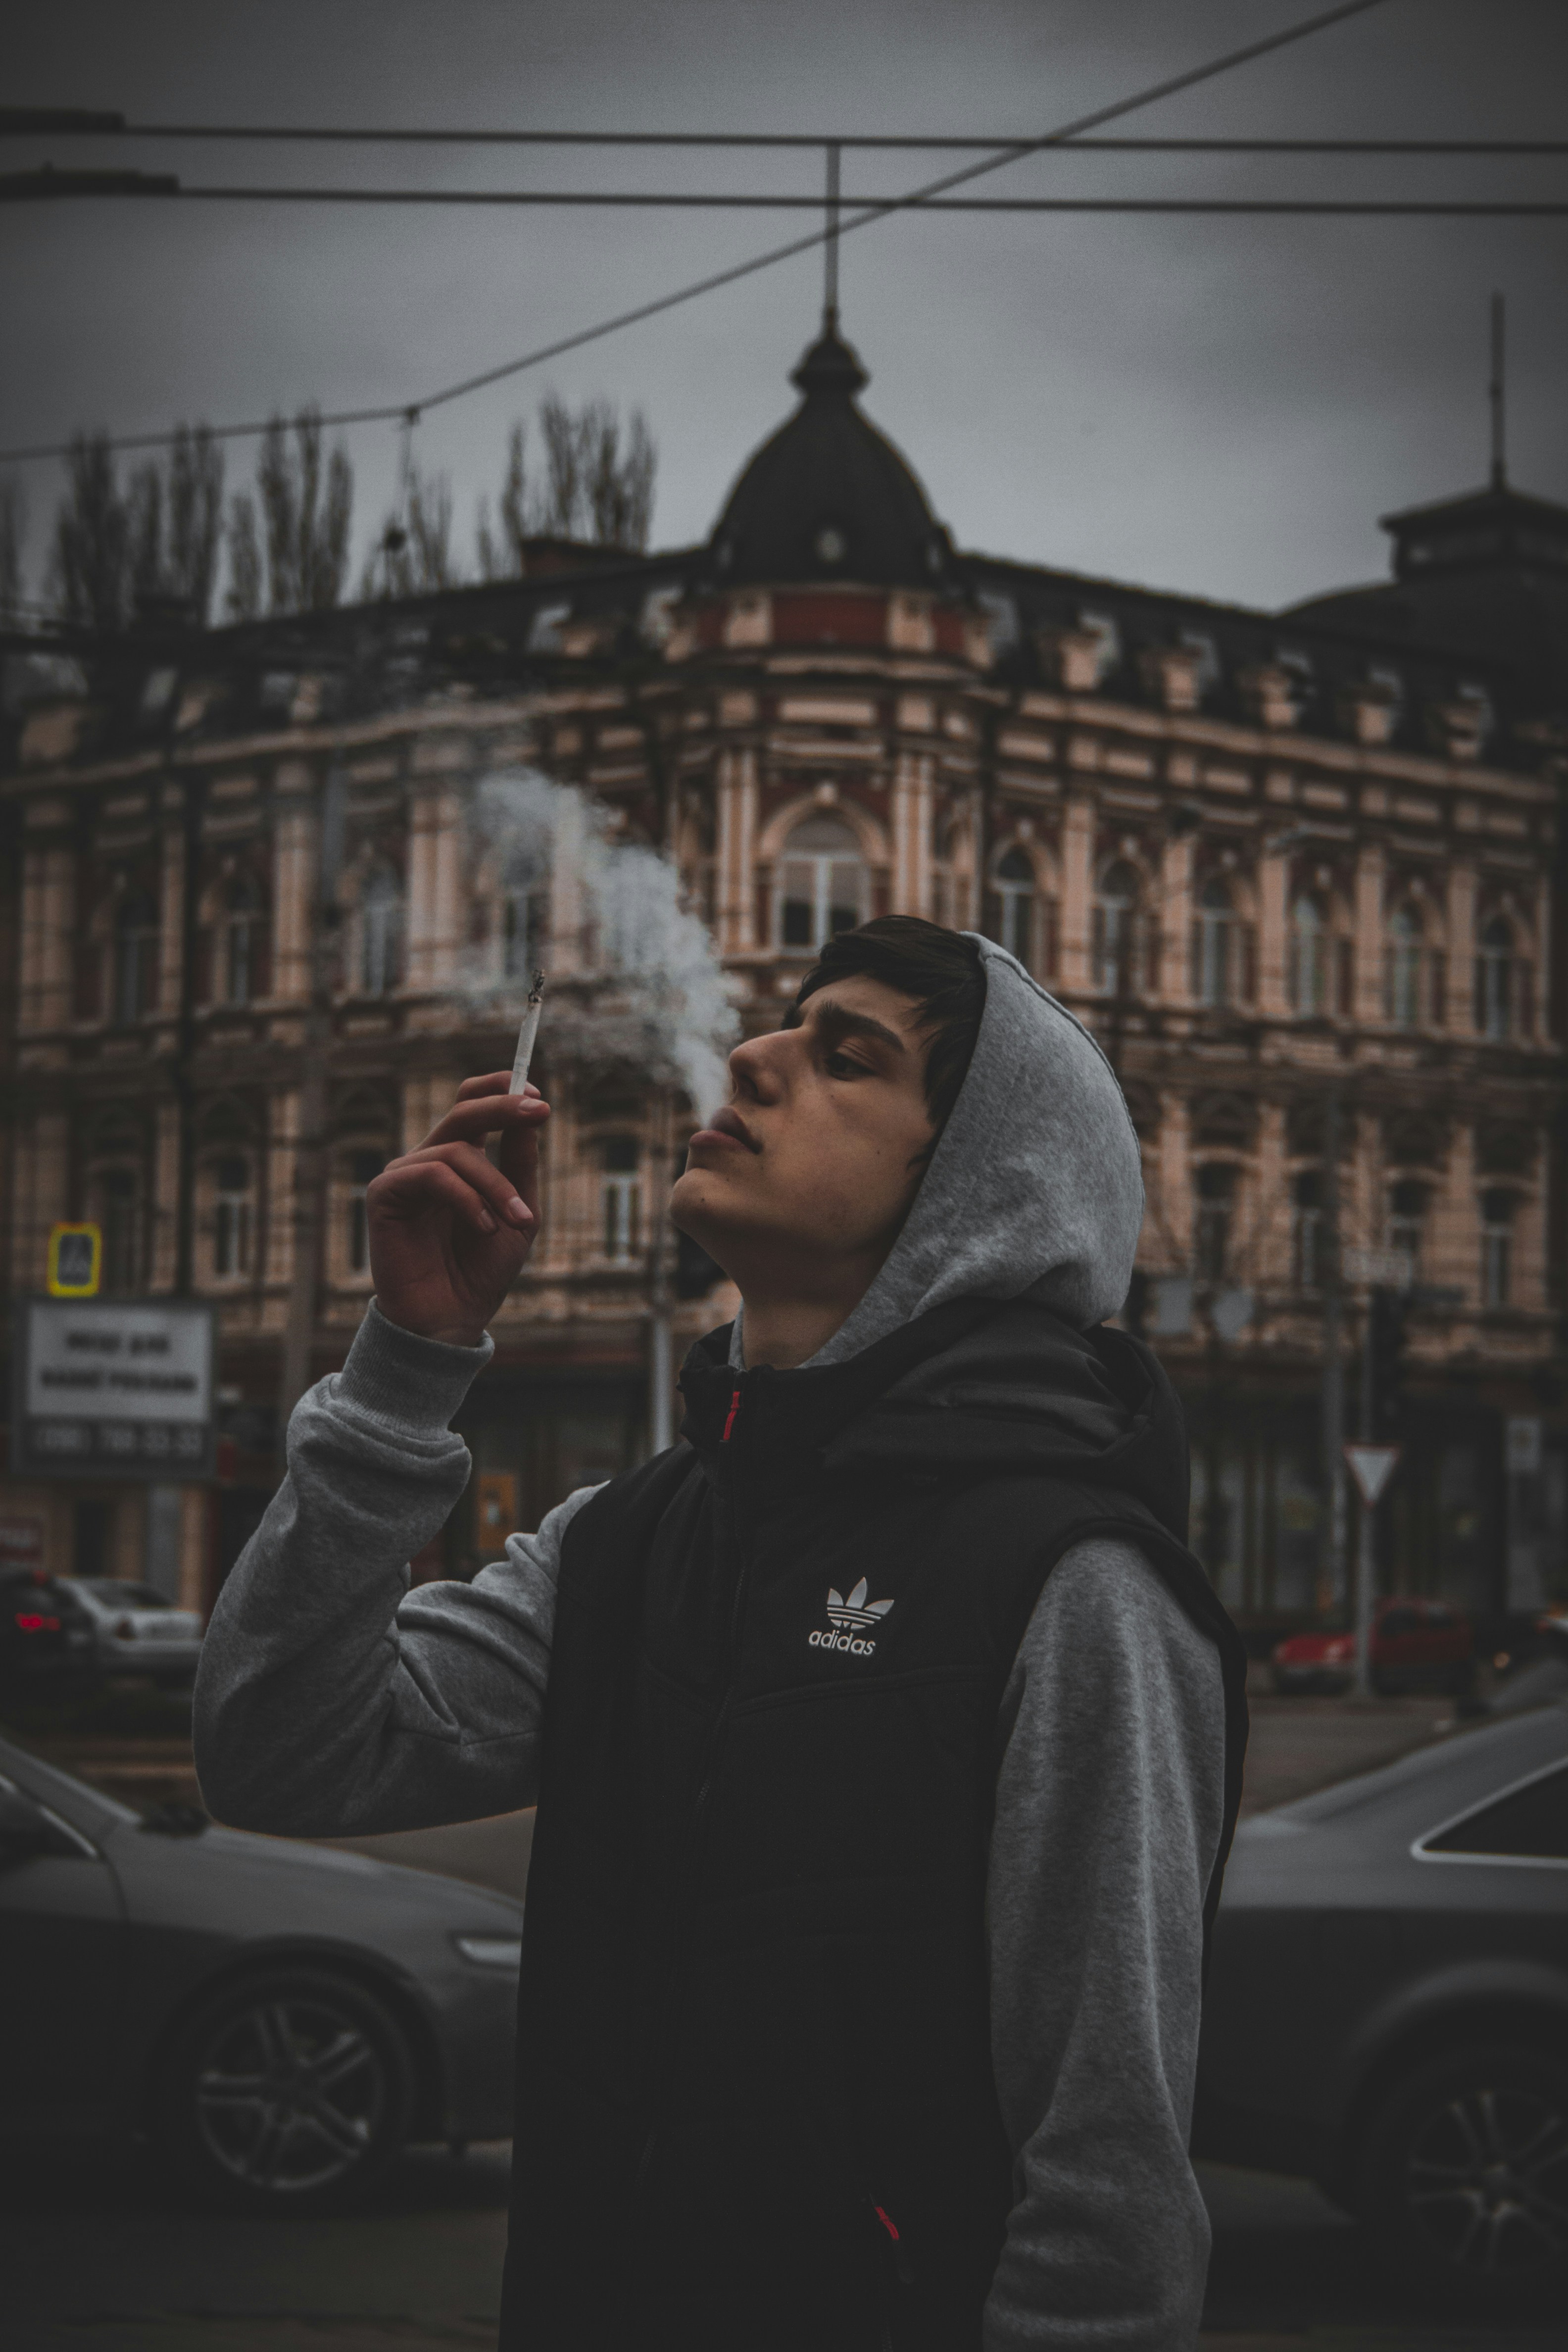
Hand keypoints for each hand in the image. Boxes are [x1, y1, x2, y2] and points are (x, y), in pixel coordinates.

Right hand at [367, 1074, 550, 1346]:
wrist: (452, 1317)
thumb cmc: (482, 1269)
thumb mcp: (519, 1214)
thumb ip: (521, 1166)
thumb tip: (530, 1114)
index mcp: (460, 1161)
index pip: (471, 1105)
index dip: (501, 1091)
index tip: (539, 1098)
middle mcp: (430, 1161)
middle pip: (462, 1111)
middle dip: (503, 1107)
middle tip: (540, 1111)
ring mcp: (405, 1176)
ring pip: (456, 1152)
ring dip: (496, 1185)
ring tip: (517, 1220)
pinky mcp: (384, 1195)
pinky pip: (431, 1175)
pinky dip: (466, 1199)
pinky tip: (484, 1228)